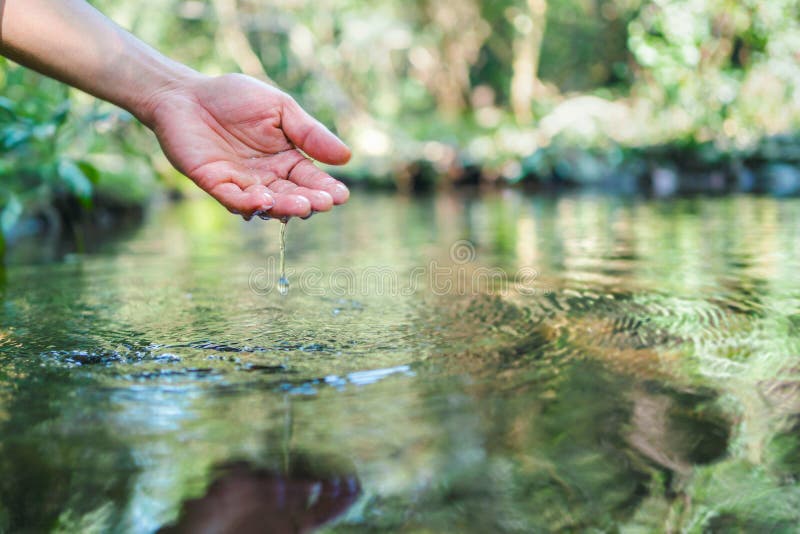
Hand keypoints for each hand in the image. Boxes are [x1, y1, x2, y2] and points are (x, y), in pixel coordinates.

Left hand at [144, 73, 350, 218]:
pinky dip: (249, 204)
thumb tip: (346, 157)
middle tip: (324, 203)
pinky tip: (264, 201)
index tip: (341, 195)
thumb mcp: (280, 109)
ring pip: (267, 202)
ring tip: (302, 206)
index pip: (310, 179)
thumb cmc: (234, 98)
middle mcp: (266, 178)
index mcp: (286, 160)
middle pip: (292, 195)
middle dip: (309, 201)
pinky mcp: (215, 184)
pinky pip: (234, 199)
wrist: (187, 93)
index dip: (326, 188)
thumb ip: (309, 133)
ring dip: (284, 207)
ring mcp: (241, 183)